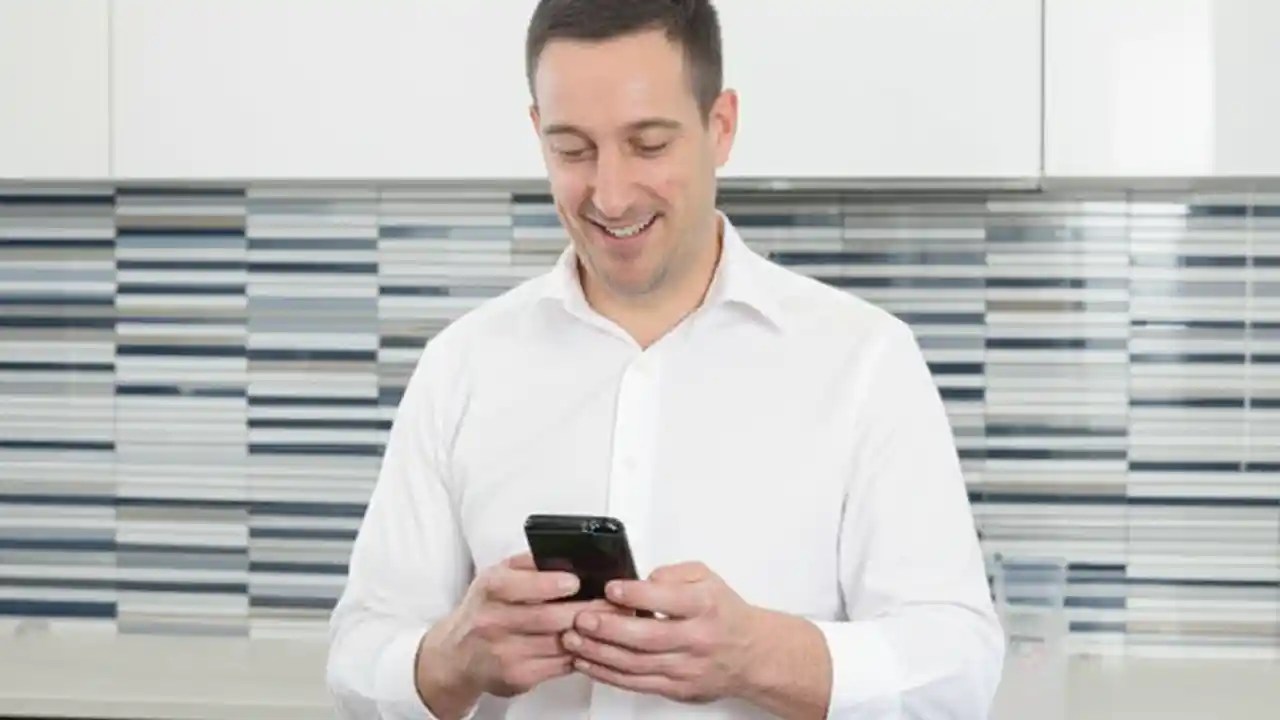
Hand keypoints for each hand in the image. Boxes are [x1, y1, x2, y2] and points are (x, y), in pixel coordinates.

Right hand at [415, 553, 619, 716]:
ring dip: (591, 633)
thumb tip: (565, 554)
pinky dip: (580, 653)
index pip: (521, 585)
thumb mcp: (497, 575)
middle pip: (549, 617)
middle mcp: (494, 621)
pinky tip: (590, 642)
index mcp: (491, 589)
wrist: (456, 655)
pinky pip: (559, 664)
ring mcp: (506, 652)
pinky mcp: (518, 677)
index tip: (576, 581)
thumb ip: (529, 563)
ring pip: (560, 642)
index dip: (552, 584)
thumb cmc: (482, 610)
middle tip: (613, 603)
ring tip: (612, 622)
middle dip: (587, 609)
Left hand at [560, 561, 764, 704]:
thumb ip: (674, 573)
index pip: (668, 599)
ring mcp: (686, 668)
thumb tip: (642, 579)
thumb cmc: (724, 614)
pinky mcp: (676, 689)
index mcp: (705, 606)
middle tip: (582, 618)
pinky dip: (607, 674)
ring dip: (599, 653)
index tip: (611, 588)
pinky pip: (636, 683)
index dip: (636, 594)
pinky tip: (588, 663)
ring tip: (574, 640)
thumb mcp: (706, 578)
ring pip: (636, 664)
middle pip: (647, 637)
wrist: (750, 654)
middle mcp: (697, 638)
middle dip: (608, 627)